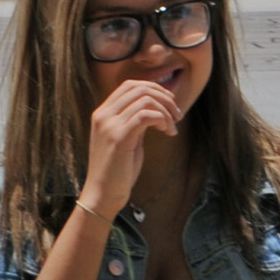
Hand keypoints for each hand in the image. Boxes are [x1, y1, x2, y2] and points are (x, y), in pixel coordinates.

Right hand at [84, 78, 181, 218]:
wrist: (102, 194)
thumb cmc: (117, 170)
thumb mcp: (126, 139)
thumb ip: (136, 121)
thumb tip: (158, 106)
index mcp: (103, 113)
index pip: (130, 85)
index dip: (154, 88)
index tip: (170, 104)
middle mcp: (103, 115)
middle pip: (139, 88)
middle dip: (164, 98)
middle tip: (177, 115)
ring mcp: (109, 125)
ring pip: (145, 100)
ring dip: (166, 110)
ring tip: (172, 127)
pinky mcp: (119, 137)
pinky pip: (146, 115)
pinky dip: (162, 120)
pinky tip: (167, 131)